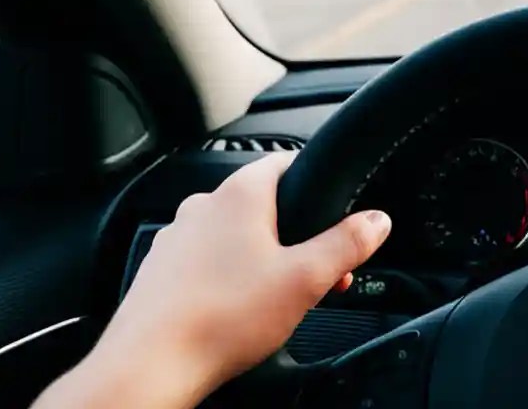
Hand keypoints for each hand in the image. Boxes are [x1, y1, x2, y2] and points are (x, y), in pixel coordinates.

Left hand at [34, 153, 391, 408]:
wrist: (151, 365)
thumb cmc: (220, 318)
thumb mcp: (306, 279)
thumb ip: (347, 244)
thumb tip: (376, 221)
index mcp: (239, 194)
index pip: (286, 162)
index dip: (318, 186)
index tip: (337, 215)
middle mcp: (203, 207)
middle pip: (266, 207)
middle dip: (298, 238)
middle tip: (320, 275)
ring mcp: (177, 239)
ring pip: (236, 237)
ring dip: (265, 260)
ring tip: (282, 301)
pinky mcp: (162, 272)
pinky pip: (208, 264)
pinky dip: (231, 280)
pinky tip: (241, 312)